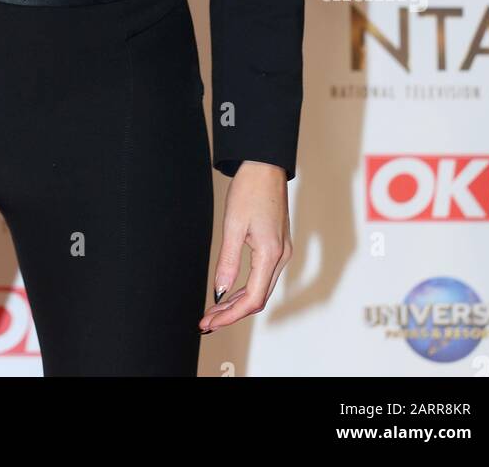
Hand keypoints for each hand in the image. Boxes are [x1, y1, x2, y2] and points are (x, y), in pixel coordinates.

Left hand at [198, 161, 292, 329]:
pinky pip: (263, 277)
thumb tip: (219, 292)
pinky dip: (245, 288)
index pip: (252, 299)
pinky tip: (229, 292)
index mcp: (271, 253)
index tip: (210, 322)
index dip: (230, 315)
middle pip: (258, 299)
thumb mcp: (233, 225)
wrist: (265, 166)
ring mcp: (282, 252)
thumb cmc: (250, 190)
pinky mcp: (278, 246)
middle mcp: (281, 257)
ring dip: (237, 303)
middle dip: (232, 313)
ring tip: (213, 310)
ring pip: (261, 289)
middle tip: (207, 321)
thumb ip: (227, 261)